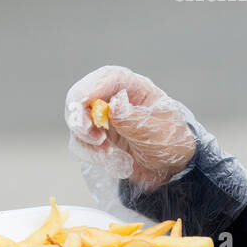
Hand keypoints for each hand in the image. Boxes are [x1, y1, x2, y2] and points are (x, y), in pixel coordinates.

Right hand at [64, 66, 195, 190]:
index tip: (84, 101)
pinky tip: (106, 157)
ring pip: (76, 119)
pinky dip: (89, 151)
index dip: (94, 86)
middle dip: (79, 112)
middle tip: (86, 129)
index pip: (110, 77)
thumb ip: (135, 120)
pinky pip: (79, 142)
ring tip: (106, 150)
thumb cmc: (169, 141)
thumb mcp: (159, 131)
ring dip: (84, 135)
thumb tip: (115, 105)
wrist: (168, 168)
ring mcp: (102, 119)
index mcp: (135, 88)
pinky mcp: (95, 138)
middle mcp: (114, 100)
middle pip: (84, 95)